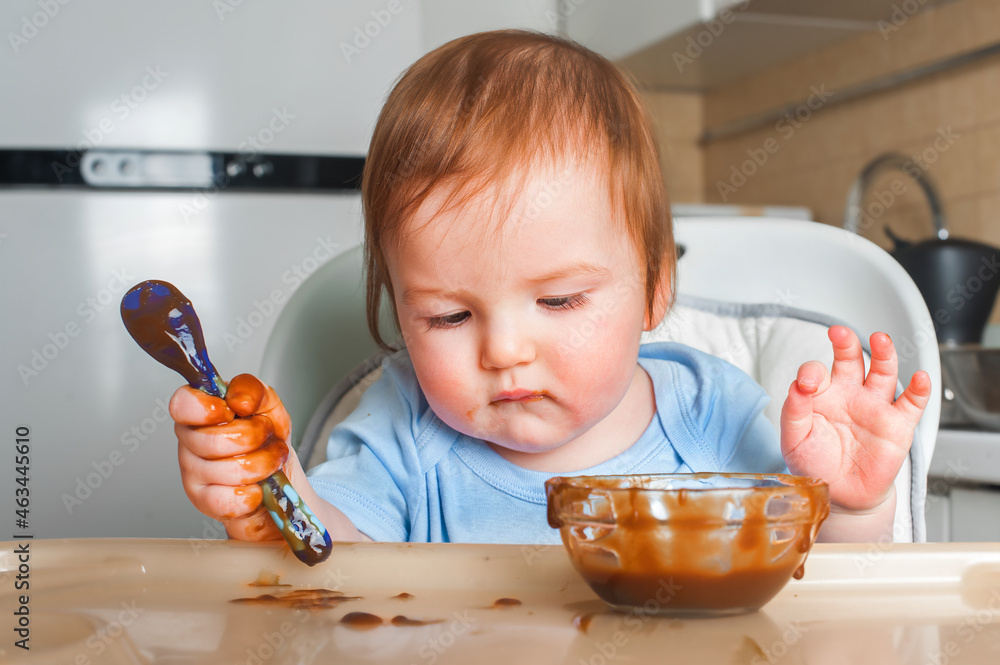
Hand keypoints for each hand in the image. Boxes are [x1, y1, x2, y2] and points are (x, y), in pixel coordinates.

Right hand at [171, 373, 295, 541]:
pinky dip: (250, 495)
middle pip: (214, 441)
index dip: (207, 409)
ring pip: (226, 471)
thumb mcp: (269, 405)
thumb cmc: (267, 438)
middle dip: (254, 440)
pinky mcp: (202, 501)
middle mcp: (189, 441)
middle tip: (267, 438)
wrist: (279, 474)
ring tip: (268, 462)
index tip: (231, 412)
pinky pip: (224, 500)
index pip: (182, 404)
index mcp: (200, 412)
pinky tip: (257, 489)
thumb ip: (253, 390)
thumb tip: (238, 398)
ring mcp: (192, 473)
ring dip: (261, 466)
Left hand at [779, 326, 930, 513]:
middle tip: (839, 332)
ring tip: (880, 339)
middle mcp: (849, 394)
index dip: (810, 373)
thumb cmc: (815, 464)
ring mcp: (874, 407)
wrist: (840, 494)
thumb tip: (798, 385)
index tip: (806, 385)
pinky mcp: (898, 424)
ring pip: (883, 372)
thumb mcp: (795, 439)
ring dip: (884, 353)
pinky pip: (912, 402)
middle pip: (851, 359)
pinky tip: (919, 377)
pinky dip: (919, 389)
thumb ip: (794, 411)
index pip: (816, 372)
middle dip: (846, 343)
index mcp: (822, 394)